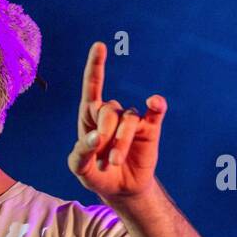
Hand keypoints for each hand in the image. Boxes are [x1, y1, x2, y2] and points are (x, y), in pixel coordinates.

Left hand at [67, 42, 167, 199]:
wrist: (121, 190)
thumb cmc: (96, 175)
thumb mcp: (80, 169)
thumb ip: (80, 153)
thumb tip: (94, 138)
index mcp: (90, 118)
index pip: (92, 87)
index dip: (96, 67)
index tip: (99, 46)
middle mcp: (111, 114)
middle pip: (109, 110)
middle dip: (105, 132)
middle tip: (104, 158)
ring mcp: (131, 120)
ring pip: (128, 120)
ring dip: (121, 142)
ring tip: (115, 161)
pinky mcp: (150, 128)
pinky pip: (156, 112)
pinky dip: (157, 105)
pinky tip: (155, 102)